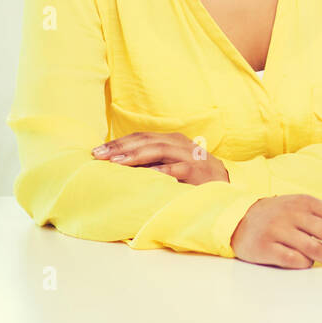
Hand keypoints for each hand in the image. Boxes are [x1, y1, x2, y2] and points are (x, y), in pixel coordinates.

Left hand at [92, 132, 228, 184]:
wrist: (224, 185)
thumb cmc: (191, 176)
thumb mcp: (171, 163)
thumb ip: (150, 161)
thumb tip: (116, 165)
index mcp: (171, 140)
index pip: (140, 137)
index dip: (118, 142)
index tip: (97, 150)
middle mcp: (179, 144)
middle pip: (146, 140)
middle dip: (121, 147)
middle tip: (99, 155)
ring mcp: (189, 155)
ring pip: (159, 150)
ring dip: (136, 156)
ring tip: (116, 162)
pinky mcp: (197, 171)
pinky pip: (176, 169)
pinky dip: (161, 170)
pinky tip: (146, 175)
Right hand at [231, 194, 321, 268]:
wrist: (239, 217)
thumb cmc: (279, 215)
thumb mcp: (302, 207)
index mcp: (308, 203)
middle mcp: (295, 214)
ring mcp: (279, 229)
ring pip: (315, 248)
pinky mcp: (266, 246)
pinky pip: (293, 260)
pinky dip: (306, 265)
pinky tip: (306, 263)